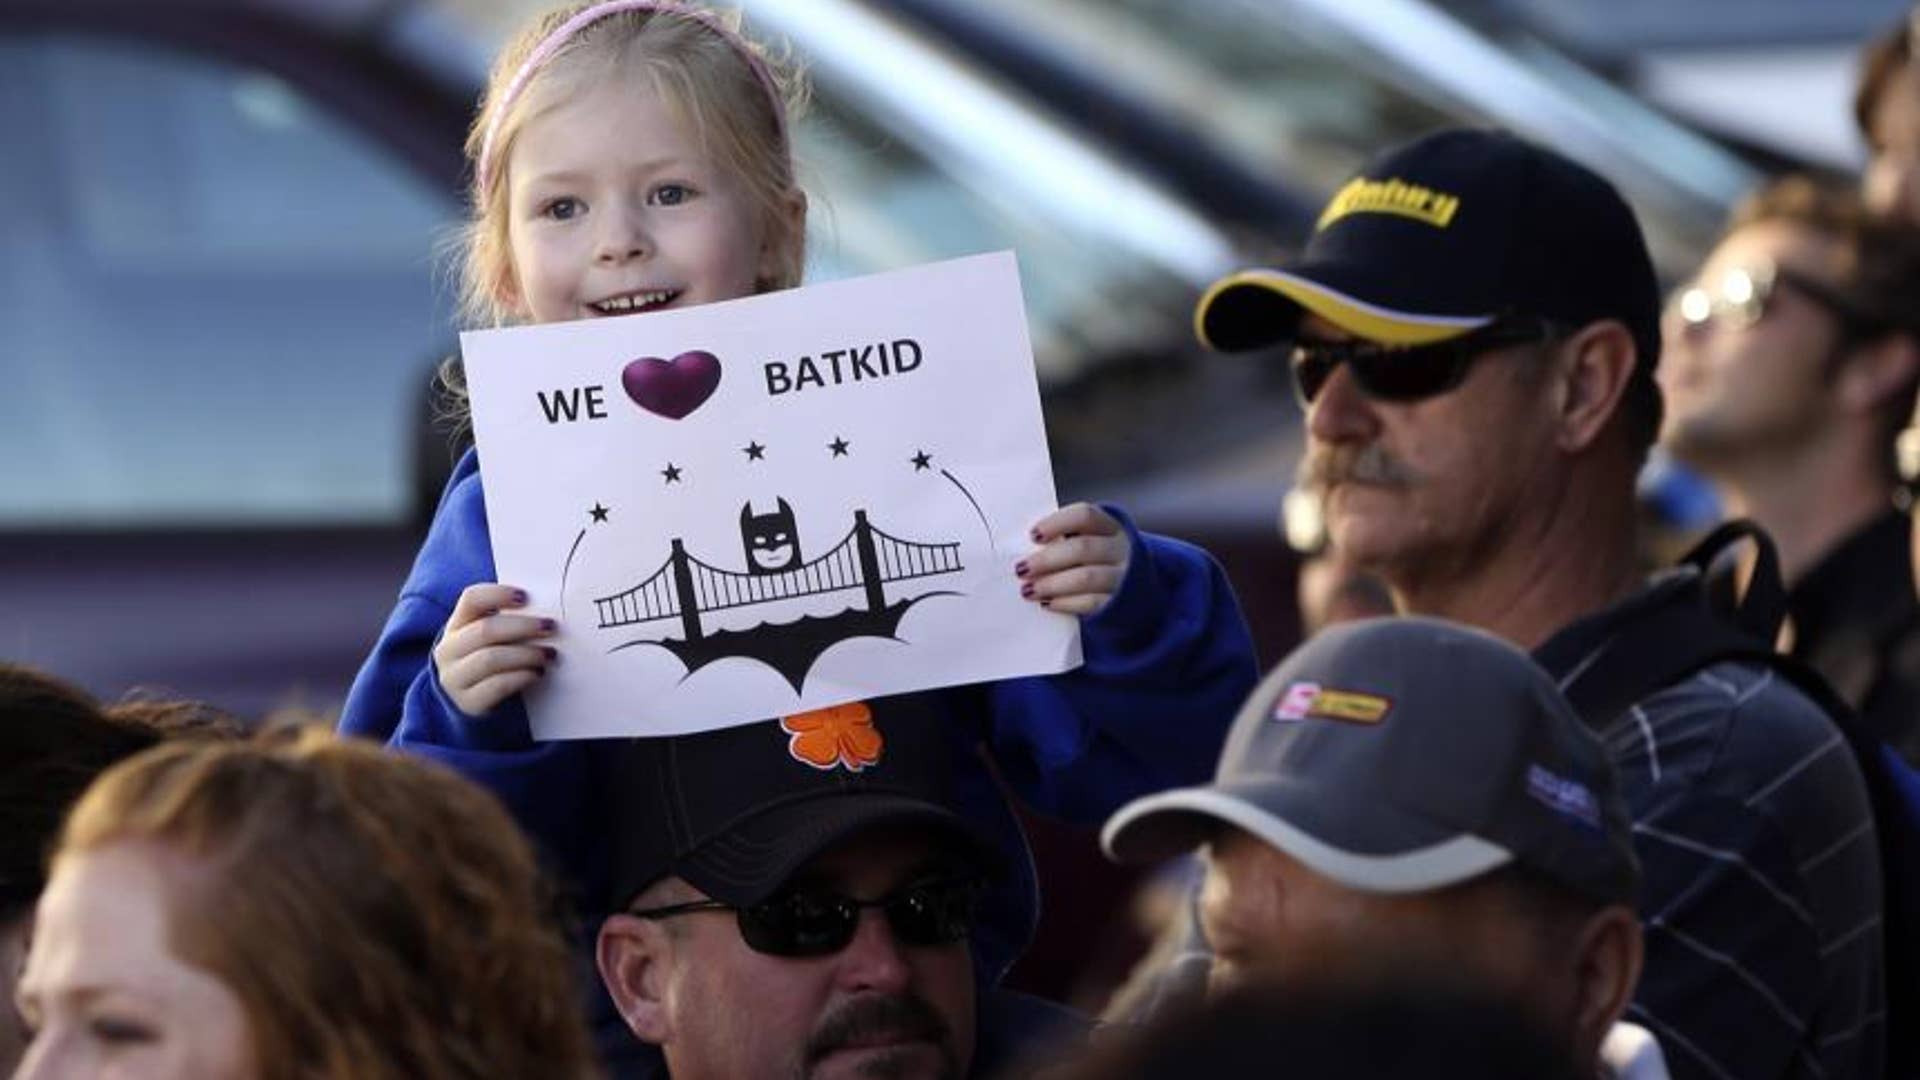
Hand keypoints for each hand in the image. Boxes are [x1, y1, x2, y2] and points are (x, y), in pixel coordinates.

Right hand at [433, 583, 556, 715]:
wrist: (470, 702)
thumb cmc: (491, 659)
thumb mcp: (491, 638)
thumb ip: (509, 621)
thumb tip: (545, 608)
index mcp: (456, 625)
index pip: (471, 599)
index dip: (497, 594)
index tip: (525, 596)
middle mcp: (449, 650)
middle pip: (485, 630)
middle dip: (522, 627)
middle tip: (550, 627)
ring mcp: (454, 678)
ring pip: (490, 659)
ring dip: (525, 654)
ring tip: (549, 654)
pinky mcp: (467, 703)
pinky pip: (496, 686)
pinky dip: (521, 677)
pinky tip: (537, 673)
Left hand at [1016, 503, 1130, 615]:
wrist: (1135, 589)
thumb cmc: (1098, 560)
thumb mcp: (1091, 541)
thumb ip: (1064, 539)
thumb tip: (1025, 549)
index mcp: (1109, 527)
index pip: (1085, 516)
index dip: (1057, 523)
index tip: (1033, 535)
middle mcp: (1118, 549)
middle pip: (1082, 548)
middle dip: (1047, 559)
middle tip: (1021, 569)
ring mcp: (1121, 577)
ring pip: (1086, 577)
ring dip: (1052, 584)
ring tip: (1028, 590)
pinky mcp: (1118, 603)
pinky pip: (1091, 602)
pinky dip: (1066, 603)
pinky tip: (1047, 603)